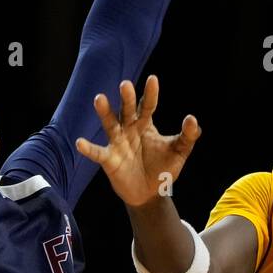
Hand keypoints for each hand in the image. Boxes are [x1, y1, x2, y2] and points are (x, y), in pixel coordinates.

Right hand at [75, 75, 200, 207]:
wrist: (151, 194)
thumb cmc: (163, 168)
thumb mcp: (179, 151)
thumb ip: (188, 136)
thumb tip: (191, 118)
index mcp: (146, 124)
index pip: (148, 106)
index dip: (150, 93)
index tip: (153, 79)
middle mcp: (129, 129)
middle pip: (127, 110)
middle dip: (127, 98)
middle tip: (125, 84)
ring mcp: (117, 143)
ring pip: (110, 124)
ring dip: (105, 112)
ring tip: (99, 98)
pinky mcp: (109, 159)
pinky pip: (98, 153)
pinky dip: (89, 148)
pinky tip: (80, 142)